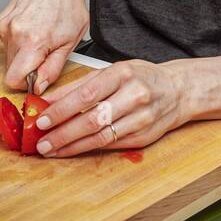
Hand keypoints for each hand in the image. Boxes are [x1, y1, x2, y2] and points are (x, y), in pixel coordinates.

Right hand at [0, 0, 89, 93]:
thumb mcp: (71, 42)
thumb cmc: (67, 6)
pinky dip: (18, 42)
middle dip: (27, 68)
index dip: (26, 83)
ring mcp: (5, 26)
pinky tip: (31, 28)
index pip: (13, 80)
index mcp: (33, 41)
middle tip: (45, 52)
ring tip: (40, 37)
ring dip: (23, 54)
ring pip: (9, 57)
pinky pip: (6, 44)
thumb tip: (39, 87)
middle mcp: (14, 33)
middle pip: (11, 70)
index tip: (37, 76)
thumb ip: (53, 69)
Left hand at [34, 59, 189, 156]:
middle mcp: (134, 96)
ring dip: (72, 146)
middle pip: (92, 119)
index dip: (62, 110)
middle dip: (63, 133)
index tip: (42, 120)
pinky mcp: (143, 137)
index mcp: (123, 74)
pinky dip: (88, 149)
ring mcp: (141, 119)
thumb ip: (80, 85)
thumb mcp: (112, 71)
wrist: (178, 91)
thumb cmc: (141, 77)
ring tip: (52, 150)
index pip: (86, 95)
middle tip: (42, 141)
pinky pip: (110, 145)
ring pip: (100, 137)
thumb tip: (48, 100)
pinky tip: (72, 150)